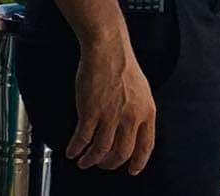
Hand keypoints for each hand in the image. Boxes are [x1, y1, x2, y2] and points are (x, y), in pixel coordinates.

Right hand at [67, 32, 156, 172]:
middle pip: (122, 153)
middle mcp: (131, 117)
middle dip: (111, 163)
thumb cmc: (122, 65)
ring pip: (101, 150)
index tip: (133, 170)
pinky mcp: (91, 111)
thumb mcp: (142, 92)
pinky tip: (73, 151)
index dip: (139, 161)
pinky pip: (83, 139)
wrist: (108, 49)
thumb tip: (132, 131)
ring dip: (91, 160)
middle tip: (103, 164)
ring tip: (85, 161)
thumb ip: (138, 112)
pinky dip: (77, 148)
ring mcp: (111, 115)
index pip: (146, 145)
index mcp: (147, 111)